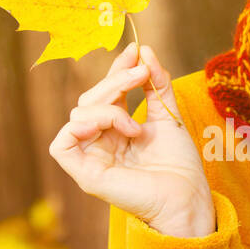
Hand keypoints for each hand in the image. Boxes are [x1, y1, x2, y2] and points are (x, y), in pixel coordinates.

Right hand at [49, 42, 215, 236]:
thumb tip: (144, 50)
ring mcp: (91, 158)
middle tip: (141, 74)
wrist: (187, 197)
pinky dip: (80, 127)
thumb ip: (157, 85)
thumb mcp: (169, 115)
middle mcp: (101, 143)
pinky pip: (62, 144)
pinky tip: (108, 125)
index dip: (116, 70)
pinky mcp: (85, 175)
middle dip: (115, 81)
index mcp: (116, 131)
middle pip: (90, 99)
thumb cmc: (179, 166)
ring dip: (107, 107)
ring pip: (78, 115)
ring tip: (136, 124)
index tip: (135, 51)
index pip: (106, 93)